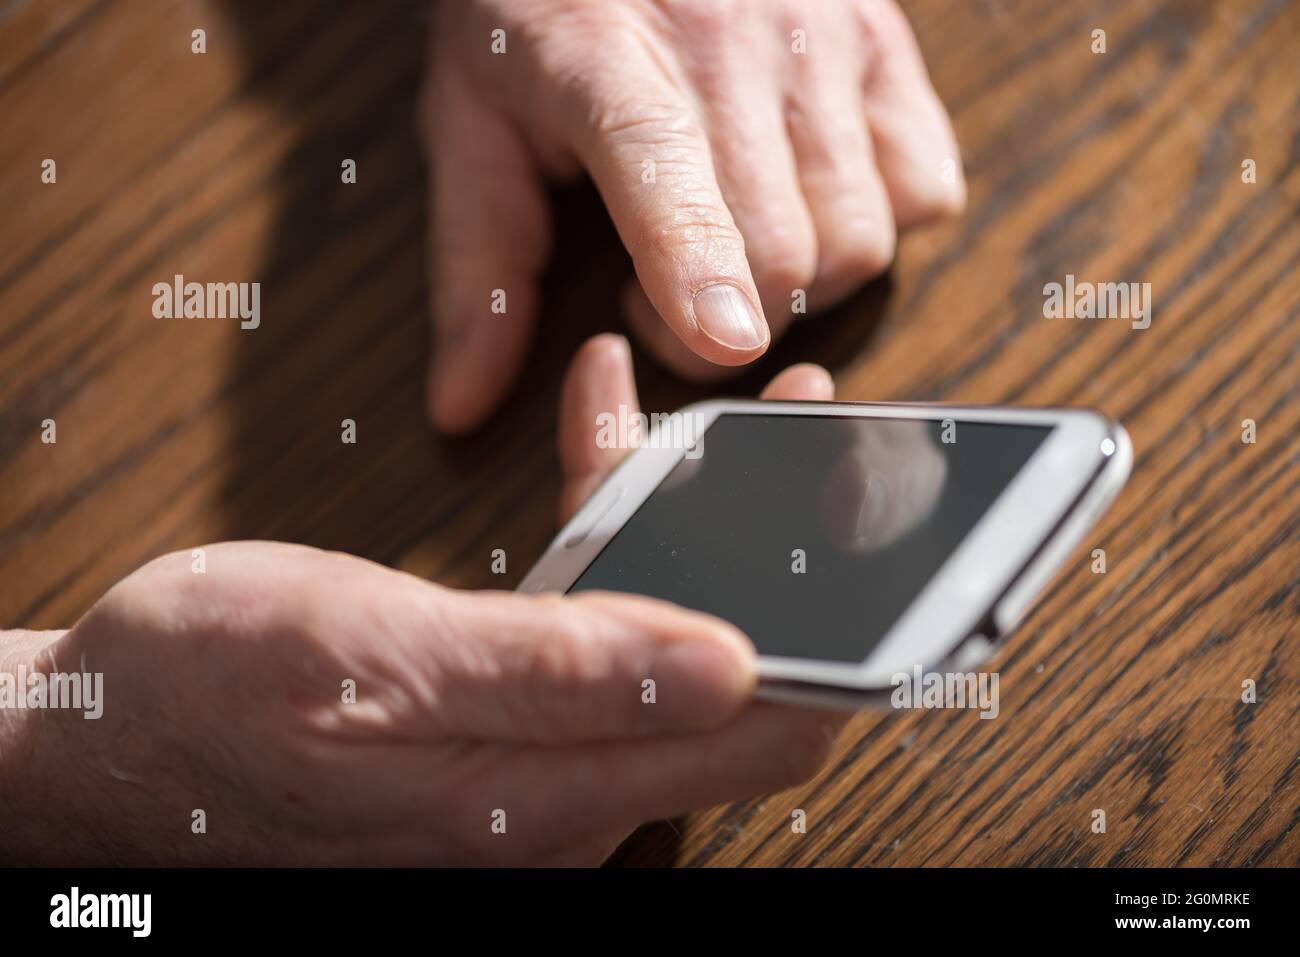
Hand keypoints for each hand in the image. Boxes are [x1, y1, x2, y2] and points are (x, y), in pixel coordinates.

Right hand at [0, 340, 844, 865]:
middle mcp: (571, 790)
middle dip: (786, 553)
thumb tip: (729, 666)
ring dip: (696, 518)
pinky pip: (594, 617)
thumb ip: (562, 673)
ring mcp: (540, 752)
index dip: (853, 646)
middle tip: (817, 438)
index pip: (773, 735)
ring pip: (668, 629)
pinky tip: (601, 439)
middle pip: (739, 676)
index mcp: (557, 794)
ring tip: (717, 408)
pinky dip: (608, 526)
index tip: (900, 546)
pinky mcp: (505, 713)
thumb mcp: (380, 666)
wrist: (113, 739)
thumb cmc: (218, 701)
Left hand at [422, 0, 964, 431]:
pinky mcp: (884, 45)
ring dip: (801, 288)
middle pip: (781, 248)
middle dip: (726, 330)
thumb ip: (478, 269)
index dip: (699, 262)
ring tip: (733, 247)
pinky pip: (926, 186)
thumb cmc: (538, 16)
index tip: (724, 343)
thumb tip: (461, 404)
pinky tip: (806, 206)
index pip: (666, 170)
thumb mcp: (473, 127)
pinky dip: (878, 227)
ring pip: (859, 235)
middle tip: (666, 301)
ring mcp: (822, 41)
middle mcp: (729, 44)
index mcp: (606, 63)